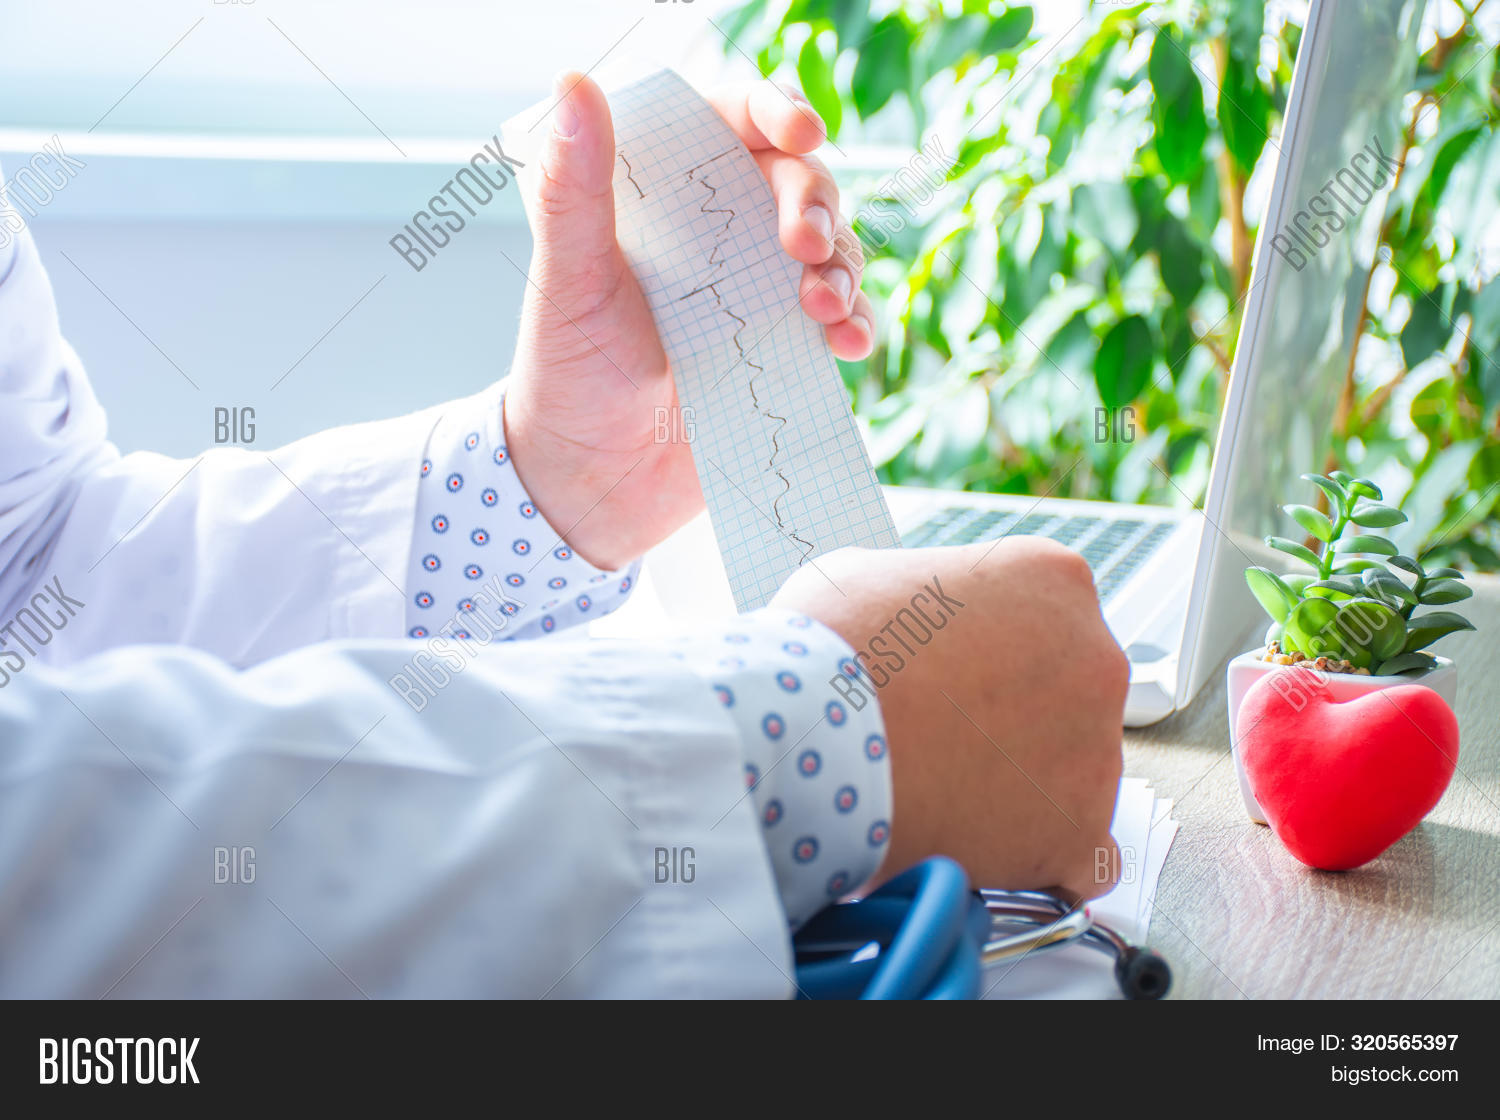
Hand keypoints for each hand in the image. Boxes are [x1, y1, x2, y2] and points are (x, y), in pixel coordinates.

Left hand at [504, 72, 873, 569]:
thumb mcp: (568, 281)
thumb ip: (573, 188)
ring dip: (841, 265)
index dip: (774, 112)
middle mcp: (719, 235)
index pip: (731, 124)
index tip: (799, 131)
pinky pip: (843, 321)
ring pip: (830, 248)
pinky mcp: (786, 349)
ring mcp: (759, 293)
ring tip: (820, 306)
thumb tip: (574, 86)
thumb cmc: (567, 377)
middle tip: (800, 244)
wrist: (593, 486)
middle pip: (794, 182)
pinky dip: (857, 324)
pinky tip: (849, 343)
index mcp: (667, 198)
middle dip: (813, 201)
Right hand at [770, 539, 1128, 899]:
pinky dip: (1042, 858)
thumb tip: (908, 622)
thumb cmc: (827, 649)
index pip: (1046, 620)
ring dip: (1019, 785)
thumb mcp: (870, 576)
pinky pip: (1086, 856)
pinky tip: (989, 850)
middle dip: (1013, 719)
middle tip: (944, 736)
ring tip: (940, 791)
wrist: (807, 731)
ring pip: (1074, 775)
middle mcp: (1094, 657)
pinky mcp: (1078, 830)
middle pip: (1070, 696)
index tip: (954, 680)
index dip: (991, 655)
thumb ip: (921, 594)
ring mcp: (1095, 748)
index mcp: (1051, 580)